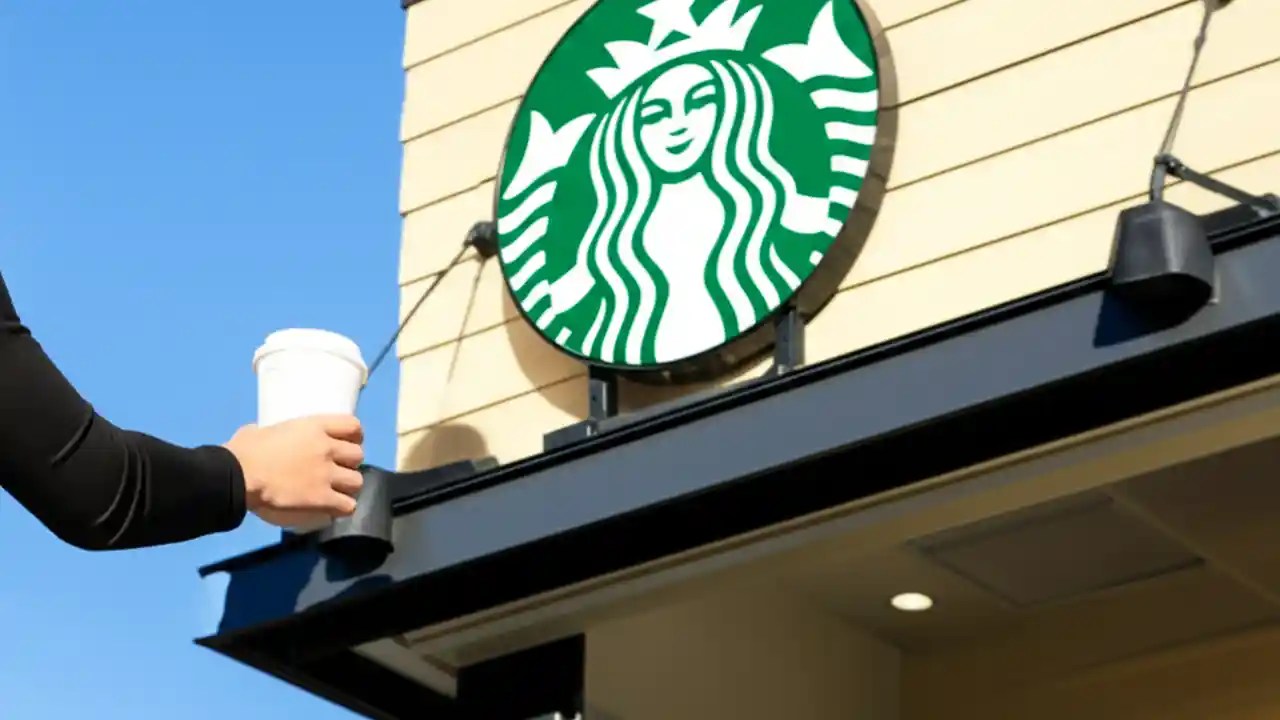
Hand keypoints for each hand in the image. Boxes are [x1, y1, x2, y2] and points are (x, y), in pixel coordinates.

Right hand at [222, 414, 365, 527]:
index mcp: (314, 427)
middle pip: (358, 456)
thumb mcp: (259, 431)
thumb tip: (258, 435)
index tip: (346, 444)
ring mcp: (327, 474)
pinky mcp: (322, 498)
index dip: (354, 437)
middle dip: (349, 464)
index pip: (353, 426)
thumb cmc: (244, 451)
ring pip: (357, 482)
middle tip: (335, 471)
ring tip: (336, 492)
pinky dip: (342, 508)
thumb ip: (267, 432)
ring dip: (347, 487)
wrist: (239, 476)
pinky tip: (332, 509)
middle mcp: (327, 448)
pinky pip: (348, 506)